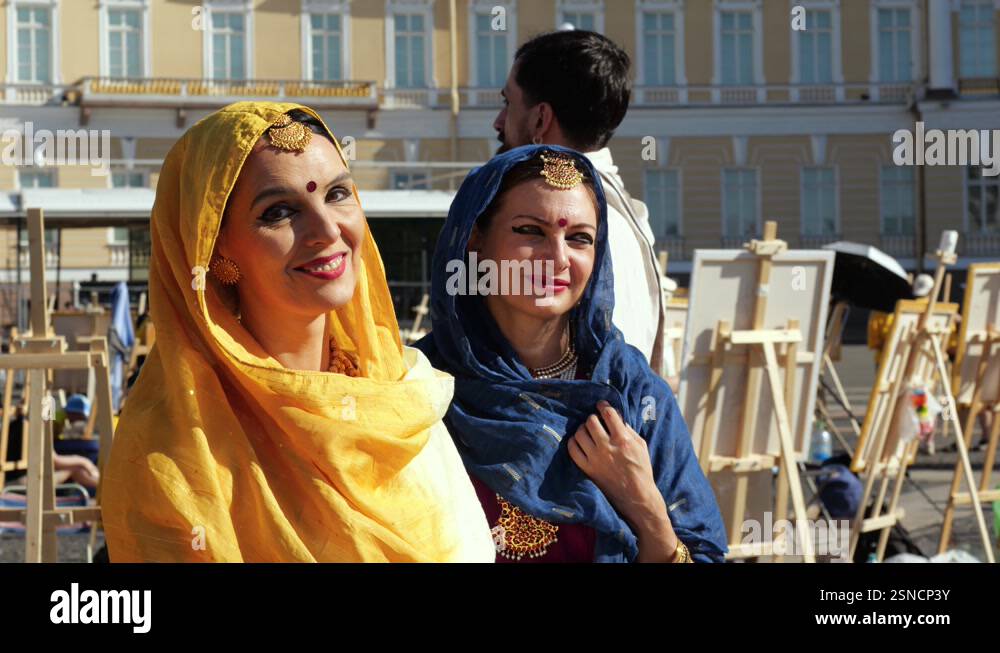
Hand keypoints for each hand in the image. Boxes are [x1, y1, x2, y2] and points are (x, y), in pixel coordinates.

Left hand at [568, 400, 667, 532]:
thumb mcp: (641, 445)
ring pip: (580, 433)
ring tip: (588, 431)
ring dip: (583, 428)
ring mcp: (595, 459)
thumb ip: (627, 429)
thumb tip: (614, 416)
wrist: (636, 496)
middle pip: (591, 421)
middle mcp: (607, 447)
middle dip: (593, 417)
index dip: (603, 406)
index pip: (608, 414)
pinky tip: (579, 441)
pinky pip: (572, 449)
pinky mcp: (587, 469)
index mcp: (622, 440)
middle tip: (596, 420)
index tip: (601, 405)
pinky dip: (573, 442)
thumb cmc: (641, 469)